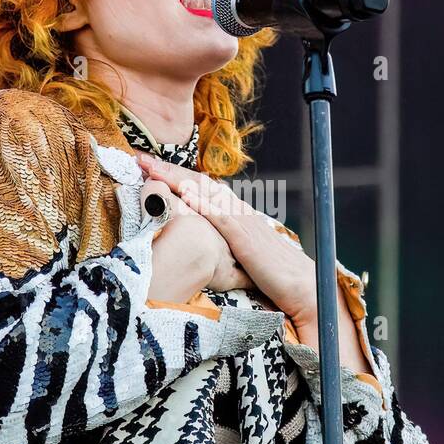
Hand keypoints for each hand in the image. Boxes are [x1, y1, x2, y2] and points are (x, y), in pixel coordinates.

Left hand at [137, 153, 317, 322]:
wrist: (303, 285)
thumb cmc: (274, 276)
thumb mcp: (243, 255)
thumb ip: (224, 244)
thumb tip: (202, 244)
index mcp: (236, 214)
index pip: (201, 188)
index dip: (175, 176)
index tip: (150, 167)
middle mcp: (238, 211)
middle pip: (198, 183)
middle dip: (168, 169)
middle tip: (140, 158)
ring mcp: (242, 222)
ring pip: (205, 192)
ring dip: (177, 178)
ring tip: (152, 168)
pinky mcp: (245, 239)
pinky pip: (220, 216)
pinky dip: (201, 202)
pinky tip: (183, 193)